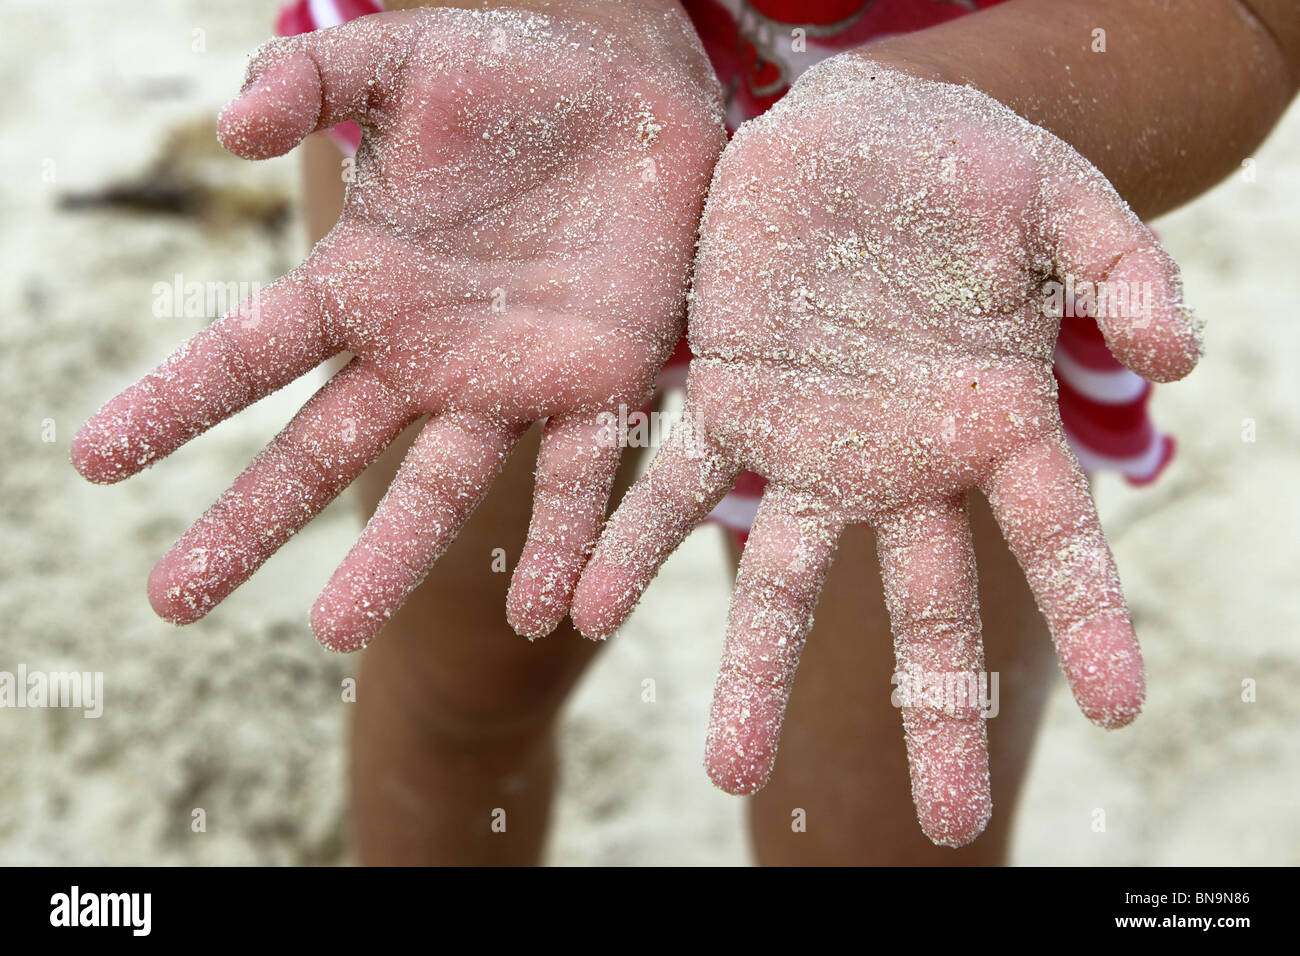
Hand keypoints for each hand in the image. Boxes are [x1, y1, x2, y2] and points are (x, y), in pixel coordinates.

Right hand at [72, 4, 722, 649]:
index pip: (252, 355)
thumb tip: (226, 133)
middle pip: (320, 451)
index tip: (94, 461)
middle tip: (169, 601)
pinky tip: (549, 617)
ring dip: (392, 561)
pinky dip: (570, 548)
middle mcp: (425, 356)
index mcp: (366, 287)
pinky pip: (581, 481)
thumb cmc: (512, 75)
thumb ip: (310, 80)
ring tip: (334, 632)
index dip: (174, 404)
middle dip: (246, 522)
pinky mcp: (601, 386)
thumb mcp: (400, 65)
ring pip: (440, 490)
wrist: (637, 96)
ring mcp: (510, 384)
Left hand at [572, 55, 1202, 845]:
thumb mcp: (1065, 200)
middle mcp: (900, 460)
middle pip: (922, 606)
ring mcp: (808, 442)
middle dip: (935, 712)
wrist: (857, 129)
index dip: (1089, 618)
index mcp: (994, 421)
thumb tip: (1178, 360)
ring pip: (781, 578)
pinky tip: (584, 613)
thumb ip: (1124, 269)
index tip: (1120, 710)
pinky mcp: (725, 400)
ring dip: (752, 673)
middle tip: (949, 826)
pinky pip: (669, 487)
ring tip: (732, 770)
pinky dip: (629, 547)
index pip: (1054, 539)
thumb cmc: (972, 162)